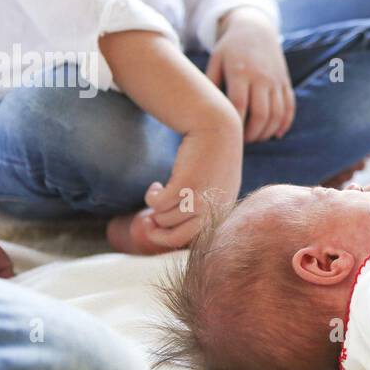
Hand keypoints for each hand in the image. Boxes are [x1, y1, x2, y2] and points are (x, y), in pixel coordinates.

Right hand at [139, 107, 243, 249]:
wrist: (216, 128)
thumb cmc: (212, 158)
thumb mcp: (214, 186)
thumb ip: (204, 208)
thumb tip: (173, 227)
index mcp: (221, 213)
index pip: (194, 241)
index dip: (172, 237)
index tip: (159, 226)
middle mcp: (213, 210)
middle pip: (177, 238)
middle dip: (157, 233)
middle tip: (148, 220)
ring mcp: (201, 199)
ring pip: (165, 219)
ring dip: (155, 209)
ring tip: (159, 191)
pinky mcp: (187, 185)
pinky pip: (158, 204)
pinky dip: (152, 197)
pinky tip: (156, 185)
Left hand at [208, 8, 293, 143]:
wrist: (255, 29)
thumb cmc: (229, 49)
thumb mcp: (215, 61)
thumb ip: (211, 85)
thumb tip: (204, 112)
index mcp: (240, 72)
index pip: (239, 106)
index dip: (235, 125)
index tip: (227, 135)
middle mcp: (261, 77)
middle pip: (261, 114)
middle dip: (252, 134)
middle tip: (242, 142)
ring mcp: (276, 80)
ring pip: (277, 114)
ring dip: (267, 132)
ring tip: (255, 139)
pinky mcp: (285, 82)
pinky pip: (289, 107)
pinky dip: (284, 124)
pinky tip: (276, 134)